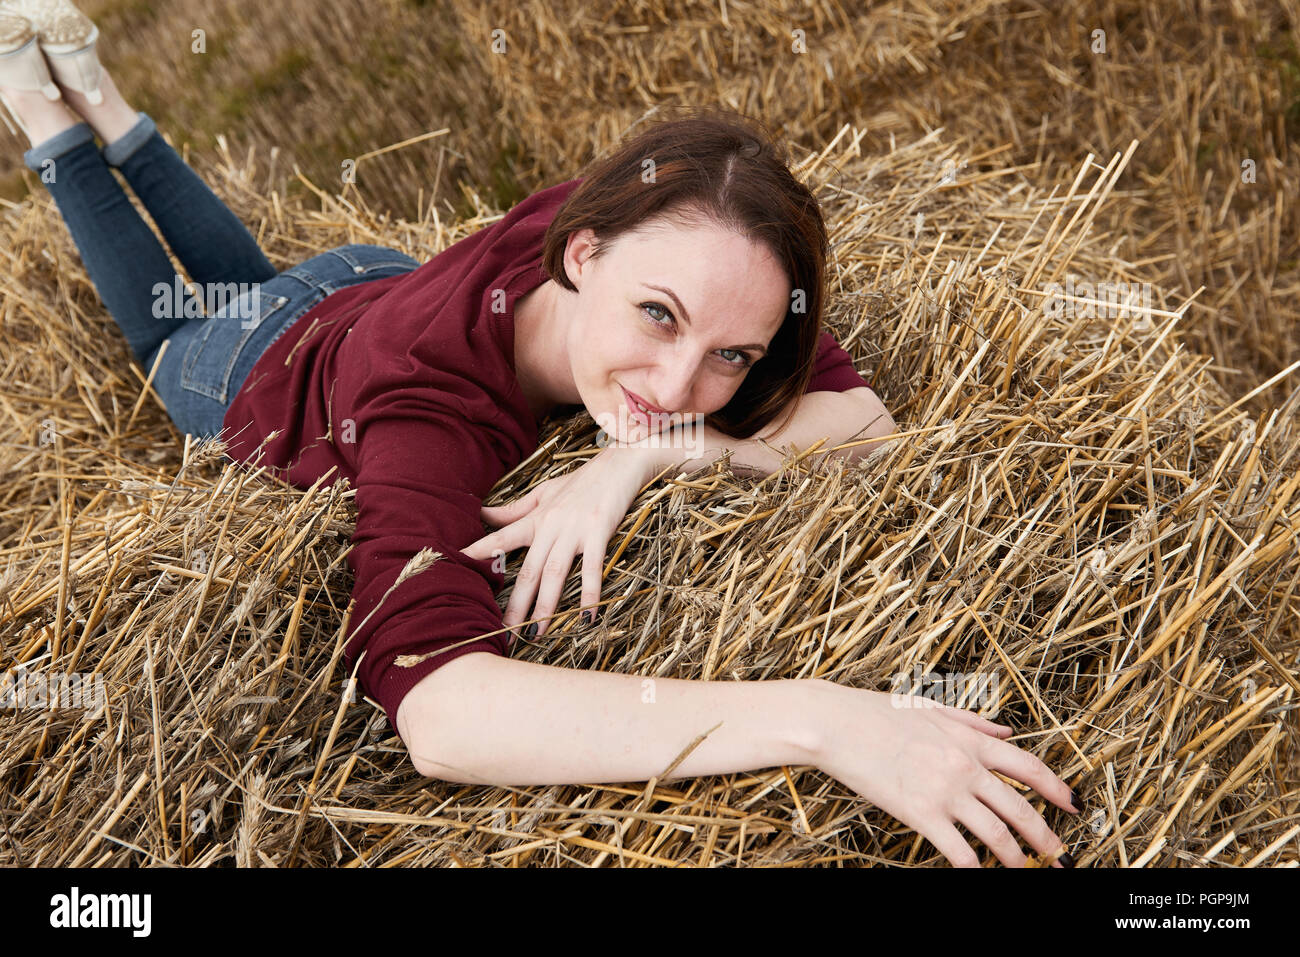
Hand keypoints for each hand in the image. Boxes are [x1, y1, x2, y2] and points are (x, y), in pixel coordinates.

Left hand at [461, 446, 664, 637]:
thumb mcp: (545, 492)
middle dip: (515, 604)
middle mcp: (550, 526)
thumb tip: (483, 513)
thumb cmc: (582, 481)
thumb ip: (515, 509)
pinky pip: (591, 568)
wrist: (619, 464)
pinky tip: (586, 617)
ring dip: (544, 607)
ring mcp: (574, 531)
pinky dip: (589, 594)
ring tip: (535, 635)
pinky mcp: (599, 533)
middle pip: (528, 571)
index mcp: (536, 518)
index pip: (501, 538)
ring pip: (554, 574)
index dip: (479, 553)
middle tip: (504, 632)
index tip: (457, 570)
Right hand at [814, 683, 1080, 867]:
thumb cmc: (875, 712)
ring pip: (997, 835)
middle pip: (1021, 808)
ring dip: (1015, 858)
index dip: (1057, 789)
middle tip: (1057, 854)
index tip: (1072, 806)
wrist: (835, 723)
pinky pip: (958, 851)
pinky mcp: (920, 814)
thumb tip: (1007, 730)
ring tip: (1023, 870)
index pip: (1029, 767)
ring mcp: (945, 792)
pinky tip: (977, 874)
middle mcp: (965, 766)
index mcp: (970, 739)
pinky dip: (973, 868)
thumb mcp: (930, 707)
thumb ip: (973, 721)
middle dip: (1045, 836)